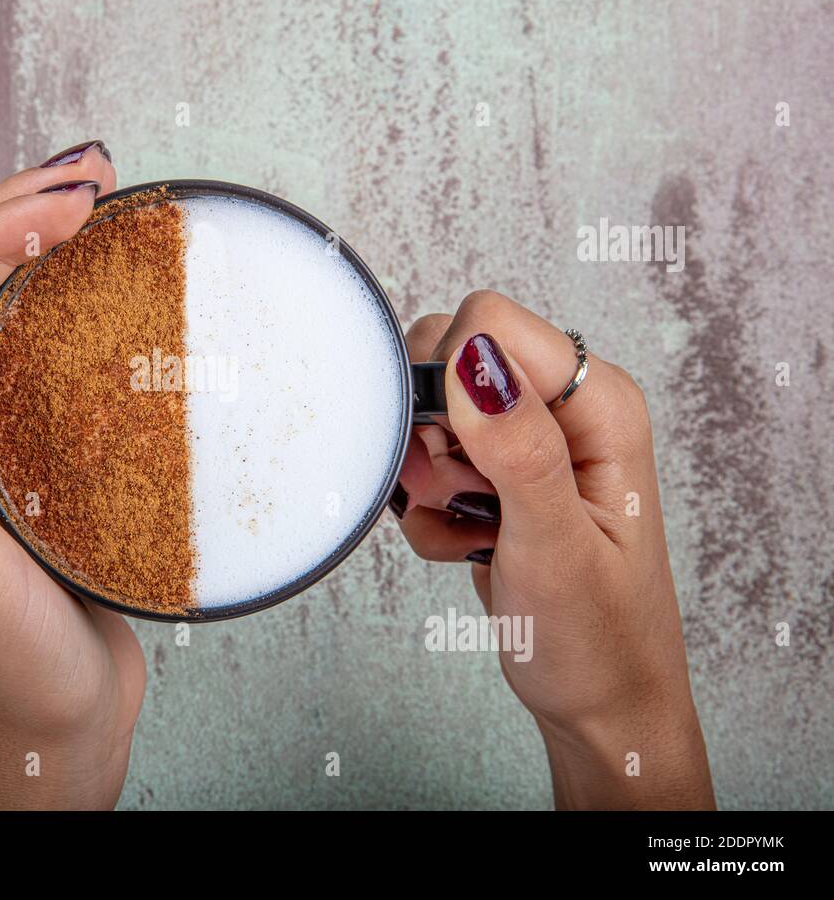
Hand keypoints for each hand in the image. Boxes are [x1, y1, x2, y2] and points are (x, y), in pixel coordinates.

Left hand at [0, 142, 144, 809]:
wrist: (54, 721)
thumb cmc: (3, 660)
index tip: (68, 208)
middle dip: (15, 216)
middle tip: (91, 168)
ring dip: (40, 242)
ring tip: (95, 190)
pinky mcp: (27, 448)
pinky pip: (43, 350)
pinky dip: (73, 298)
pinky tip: (106, 275)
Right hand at [397, 291, 714, 809]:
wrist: (599, 703)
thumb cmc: (598, 638)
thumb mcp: (557, 547)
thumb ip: (519, 452)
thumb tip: (474, 364)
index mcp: (599, 404)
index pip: (488, 323)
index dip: (452, 381)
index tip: (461, 457)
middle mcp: (565, 408)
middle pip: (450, 356)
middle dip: (431, 432)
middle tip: (464, 496)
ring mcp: (528, 440)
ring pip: (428, 411)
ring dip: (427, 479)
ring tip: (472, 527)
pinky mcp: (498, 473)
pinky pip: (426, 460)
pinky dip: (428, 510)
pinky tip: (467, 544)